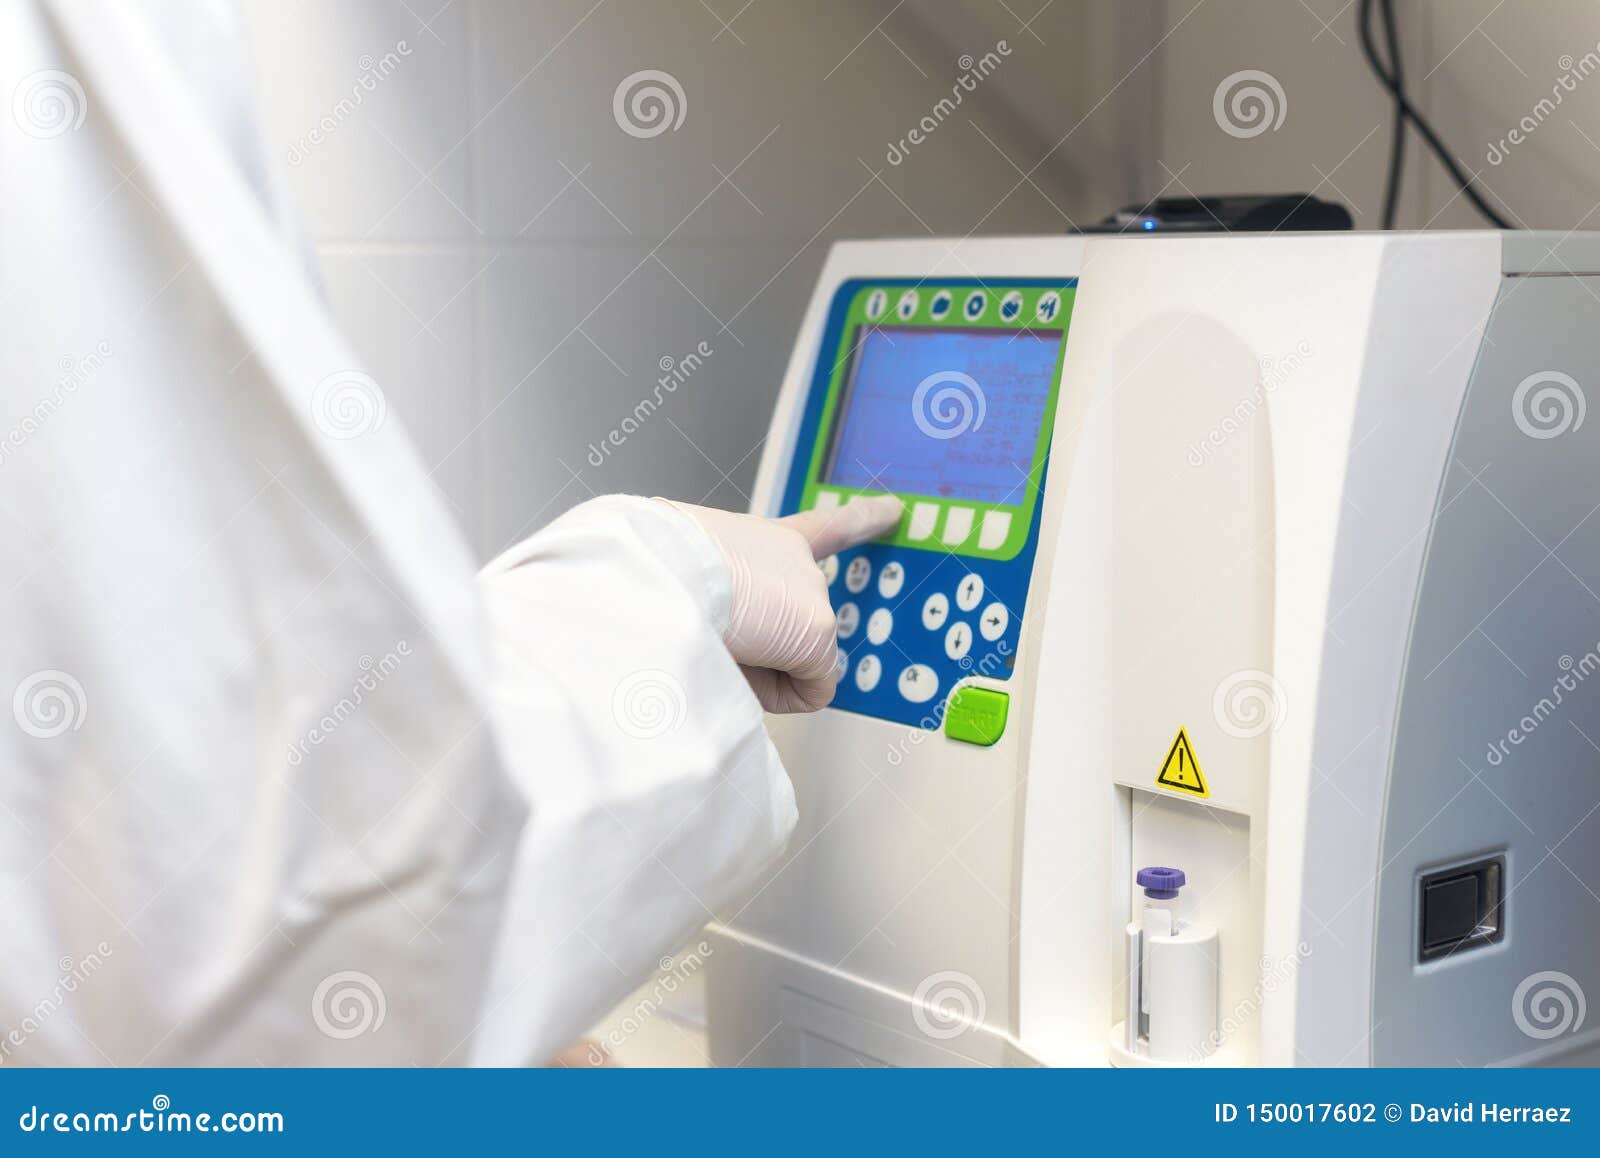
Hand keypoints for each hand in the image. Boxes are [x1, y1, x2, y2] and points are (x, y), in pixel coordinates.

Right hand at [663, 495, 903, 712]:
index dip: (861, 519)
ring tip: (711, 640)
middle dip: (760, 648)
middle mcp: (793, 556)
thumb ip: (725, 603)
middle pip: (790, 627)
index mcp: (759, 538)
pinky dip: (775, 696)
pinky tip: (739, 668)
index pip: (820, 528)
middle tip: (710, 636)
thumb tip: (747, 653)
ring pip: (793, 660)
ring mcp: (810, 591)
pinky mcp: (818, 631)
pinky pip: (807, 692)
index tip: (893, 510)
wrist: (653, 577)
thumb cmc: (653, 576)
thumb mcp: (685, 576)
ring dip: (754, 669)